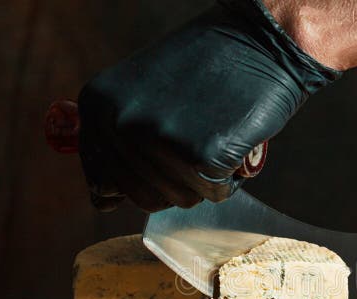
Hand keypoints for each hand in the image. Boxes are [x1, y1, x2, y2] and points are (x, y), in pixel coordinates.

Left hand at [78, 0, 339, 211]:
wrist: (260, 42)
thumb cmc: (206, 69)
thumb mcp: (141, 93)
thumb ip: (116, 139)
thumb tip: (102, 199)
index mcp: (97, 105)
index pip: (102, 182)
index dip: (141, 179)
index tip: (164, 153)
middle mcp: (121, 123)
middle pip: (142, 197)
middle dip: (174, 181)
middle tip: (196, 138)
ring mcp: (159, 140)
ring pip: (179, 198)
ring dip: (203, 179)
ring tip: (214, 134)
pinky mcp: (202, 155)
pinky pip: (215, 193)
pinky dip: (230, 176)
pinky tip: (233, 139)